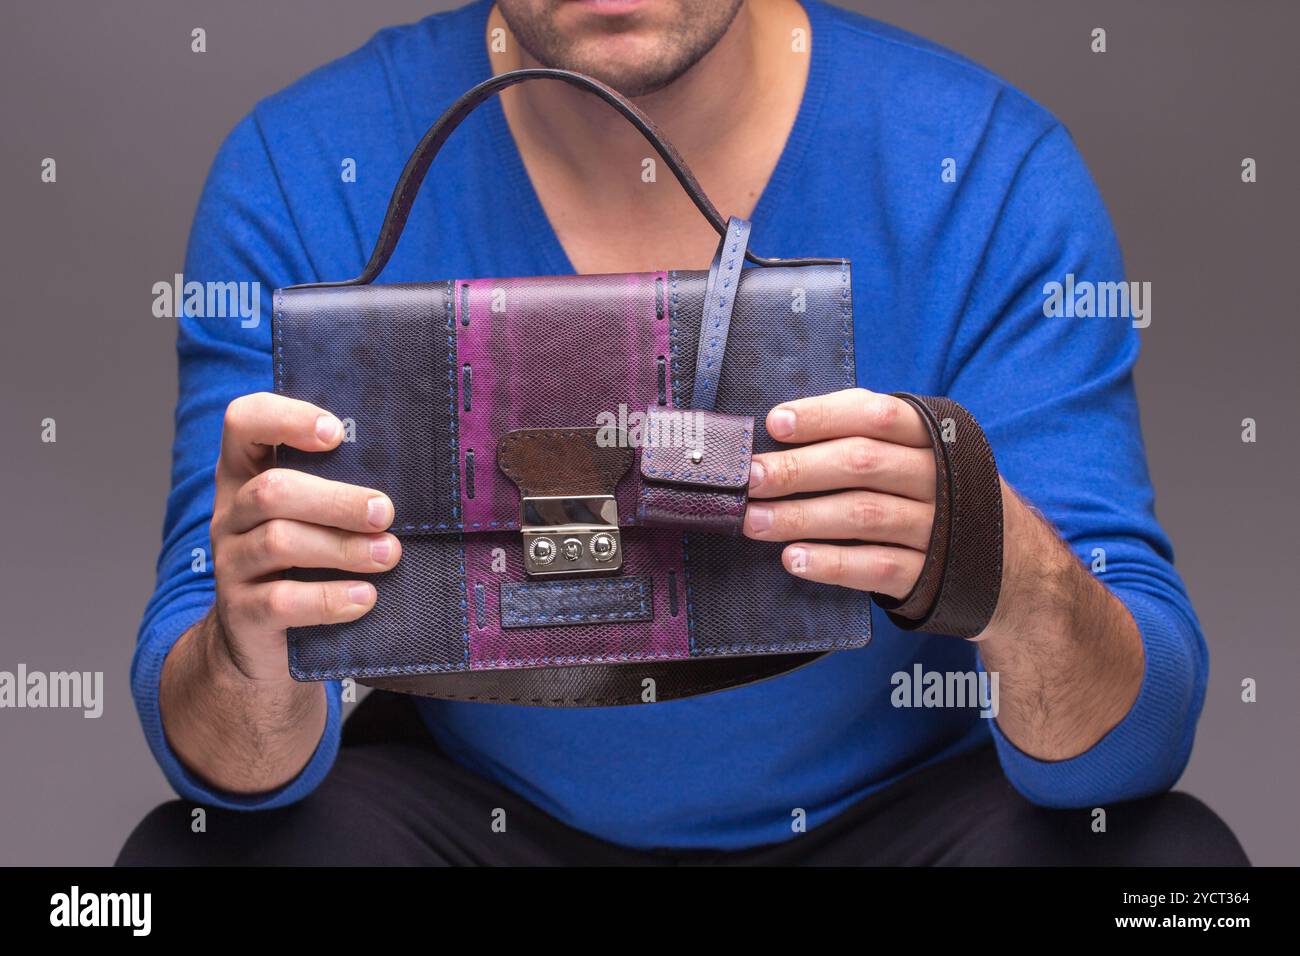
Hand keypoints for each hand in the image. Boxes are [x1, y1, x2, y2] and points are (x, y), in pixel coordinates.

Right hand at [207, 391, 400, 682]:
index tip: (337, 433)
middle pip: (272, 490)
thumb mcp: (313, 518)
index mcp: (247, 475)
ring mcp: (232, 564)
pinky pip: (282, 601)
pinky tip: (365, 598)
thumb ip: (341, 487)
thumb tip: (414, 474)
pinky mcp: (242, 613)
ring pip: (280, 542)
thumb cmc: (305, 564)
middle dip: (337, 499)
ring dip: (343, 547)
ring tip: (388, 554)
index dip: (285, 419)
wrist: (261, 647)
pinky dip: (329, 598)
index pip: (244, 422)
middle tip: (386, 512)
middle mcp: (232, 514)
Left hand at [743, 388, 935, 598]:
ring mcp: (938, 527)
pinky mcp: (931, 574)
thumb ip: (861, 437)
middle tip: (752, 478)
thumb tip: (778, 431)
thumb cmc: (930, 491)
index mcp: (931, 435)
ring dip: (802, 517)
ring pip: (863, 515)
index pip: (875, 414)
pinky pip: (877, 566)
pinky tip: (793, 559)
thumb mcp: (914, 453)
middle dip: (799, 469)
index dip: (822, 416)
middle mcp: (938, 476)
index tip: (774, 424)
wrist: (1004, 559)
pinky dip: (832, 563)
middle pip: (863, 463)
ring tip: (755, 521)